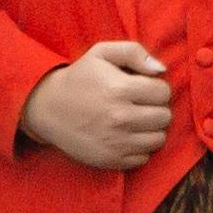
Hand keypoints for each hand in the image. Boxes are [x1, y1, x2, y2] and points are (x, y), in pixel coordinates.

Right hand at [19, 40, 175, 171]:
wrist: (48, 108)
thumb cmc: (79, 78)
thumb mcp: (101, 53)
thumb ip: (133, 52)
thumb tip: (161, 70)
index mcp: (120, 88)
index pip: (163, 92)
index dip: (155, 88)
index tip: (142, 88)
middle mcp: (121, 117)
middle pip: (164, 116)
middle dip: (155, 108)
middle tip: (139, 105)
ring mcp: (117, 142)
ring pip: (158, 139)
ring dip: (151, 129)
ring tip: (135, 120)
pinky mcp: (112, 160)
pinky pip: (144, 157)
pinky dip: (139, 148)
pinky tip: (126, 136)